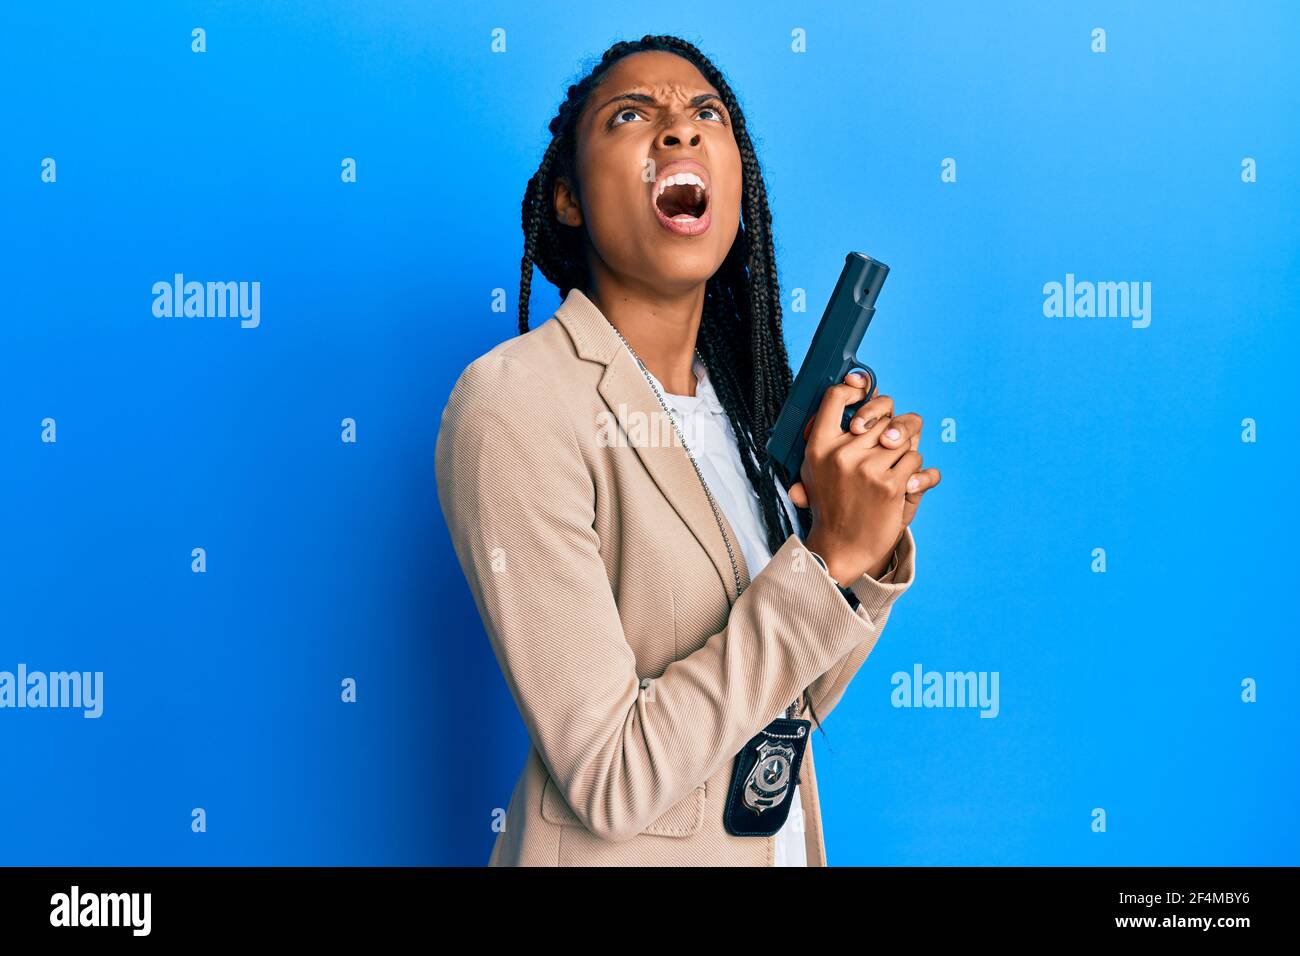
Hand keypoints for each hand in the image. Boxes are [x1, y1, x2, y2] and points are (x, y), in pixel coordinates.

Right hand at [787, 372, 940, 582]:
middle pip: (882, 415)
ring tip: (895, 468)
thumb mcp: (816, 470)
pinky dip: (916, 472)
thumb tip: (861, 387)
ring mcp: (866, 469)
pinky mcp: (890, 486)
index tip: (865, 389)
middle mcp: (841, 454)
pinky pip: (915, 460)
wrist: (842, 548)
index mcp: (818, 447)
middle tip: (890, 443)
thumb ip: (834, 435)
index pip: (835, 397)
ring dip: (905, 451)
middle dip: (893, 426)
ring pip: (902, 437)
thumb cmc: (832, 506)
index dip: (855, 386)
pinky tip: (905, 483)